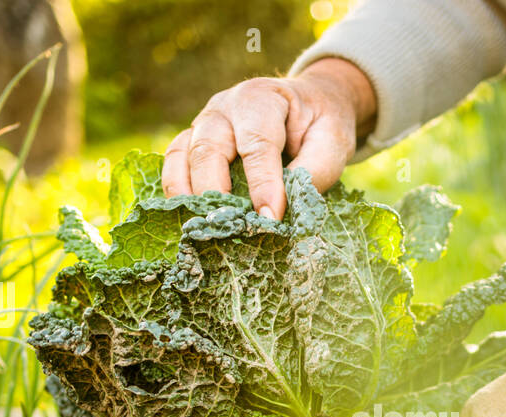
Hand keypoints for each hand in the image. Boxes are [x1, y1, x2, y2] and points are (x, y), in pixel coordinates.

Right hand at [161, 58, 376, 217]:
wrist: (308, 105)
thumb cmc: (319, 125)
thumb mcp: (331, 141)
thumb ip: (313, 171)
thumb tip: (285, 211)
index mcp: (261, 99)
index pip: (257, 143)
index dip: (262, 183)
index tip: (269, 219)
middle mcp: (224, 107)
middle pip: (208, 149)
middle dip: (216, 192)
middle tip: (229, 227)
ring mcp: (203, 122)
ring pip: (182, 155)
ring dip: (187, 195)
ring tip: (202, 228)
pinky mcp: (192, 141)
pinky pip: (174, 163)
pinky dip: (176, 191)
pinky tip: (189, 218)